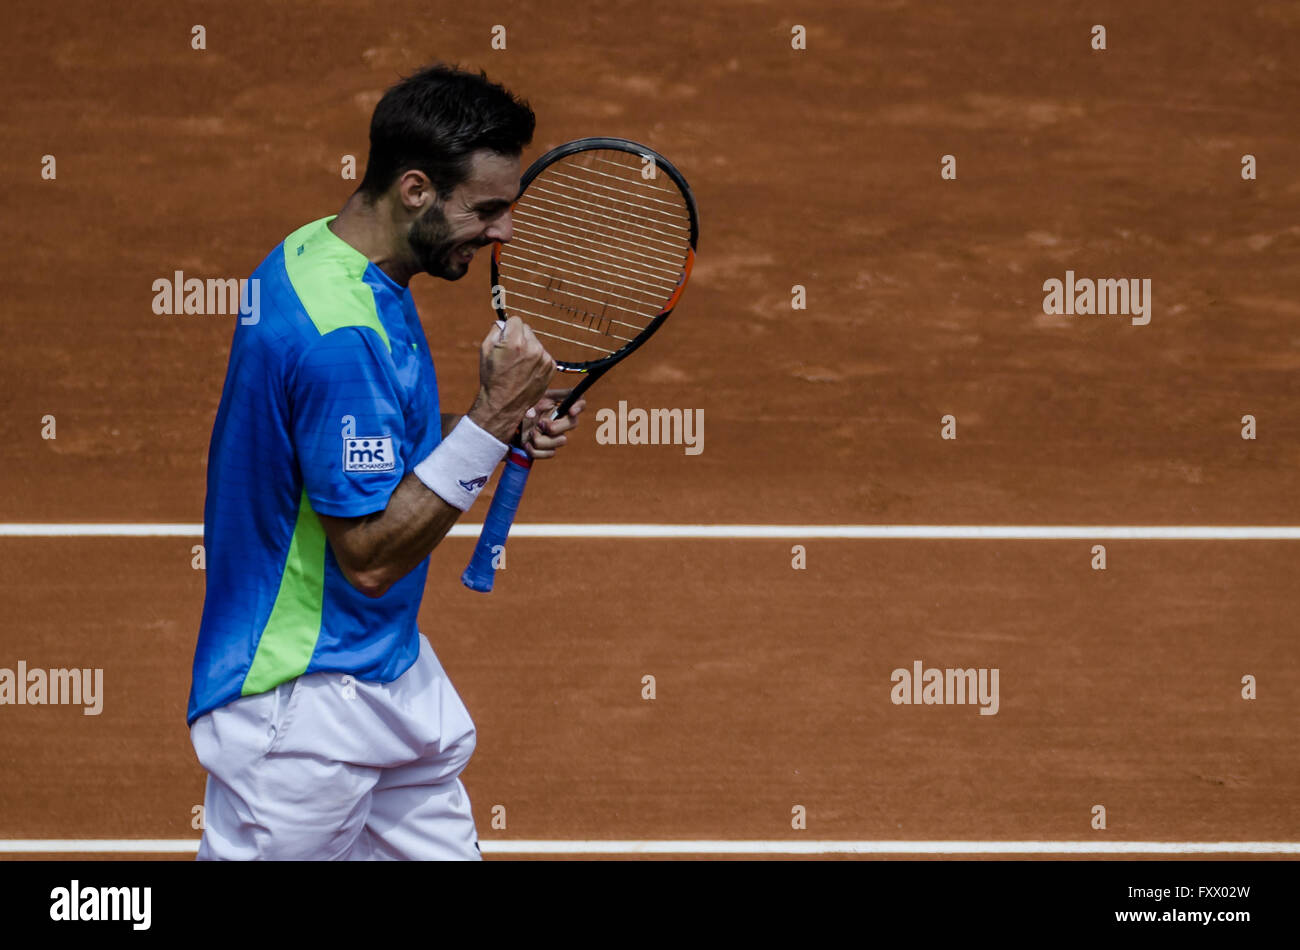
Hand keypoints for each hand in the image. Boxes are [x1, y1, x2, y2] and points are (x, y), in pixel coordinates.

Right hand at [468, 318, 554, 442]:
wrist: (504, 404)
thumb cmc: (492, 378)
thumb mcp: (486, 350)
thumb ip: (495, 330)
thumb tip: (503, 322)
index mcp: (515, 343)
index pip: (516, 320)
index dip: (508, 328)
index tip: (505, 338)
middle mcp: (532, 348)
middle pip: (527, 330)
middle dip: (519, 337)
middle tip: (511, 354)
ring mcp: (544, 358)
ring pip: (535, 342)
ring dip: (528, 349)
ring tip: (518, 365)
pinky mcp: (551, 367)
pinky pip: (543, 354)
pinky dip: (536, 359)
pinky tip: (526, 371)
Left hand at [520, 389, 585, 459]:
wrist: (506, 427)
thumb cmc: (519, 410)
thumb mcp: (530, 399)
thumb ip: (542, 398)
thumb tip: (547, 406)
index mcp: (557, 406)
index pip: (579, 402)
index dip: (579, 406)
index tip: (570, 411)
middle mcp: (559, 421)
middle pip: (573, 423)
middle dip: (556, 425)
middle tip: (541, 424)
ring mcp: (554, 436)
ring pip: (562, 440)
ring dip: (543, 438)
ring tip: (530, 433)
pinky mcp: (546, 449)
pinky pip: (550, 453)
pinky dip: (536, 450)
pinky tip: (526, 444)